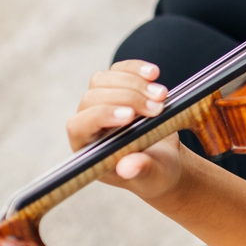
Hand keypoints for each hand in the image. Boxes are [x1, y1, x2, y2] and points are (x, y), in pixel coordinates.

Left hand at [66, 60, 183, 201]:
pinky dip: (137, 68)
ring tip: (162, 95)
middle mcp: (89, 124)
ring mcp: (101, 103)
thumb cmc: (154, 174)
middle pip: (93, 97)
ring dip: (134, 82)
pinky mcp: (118, 87)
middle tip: (158, 109)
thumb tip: (128, 167)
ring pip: (104, 79)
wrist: (165, 160)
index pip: (79, 125)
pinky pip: (120, 69)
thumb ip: (141, 171)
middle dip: (127, 99)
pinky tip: (155, 74)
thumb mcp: (152, 177)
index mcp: (88, 149)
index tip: (130, 117)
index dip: (101, 116)